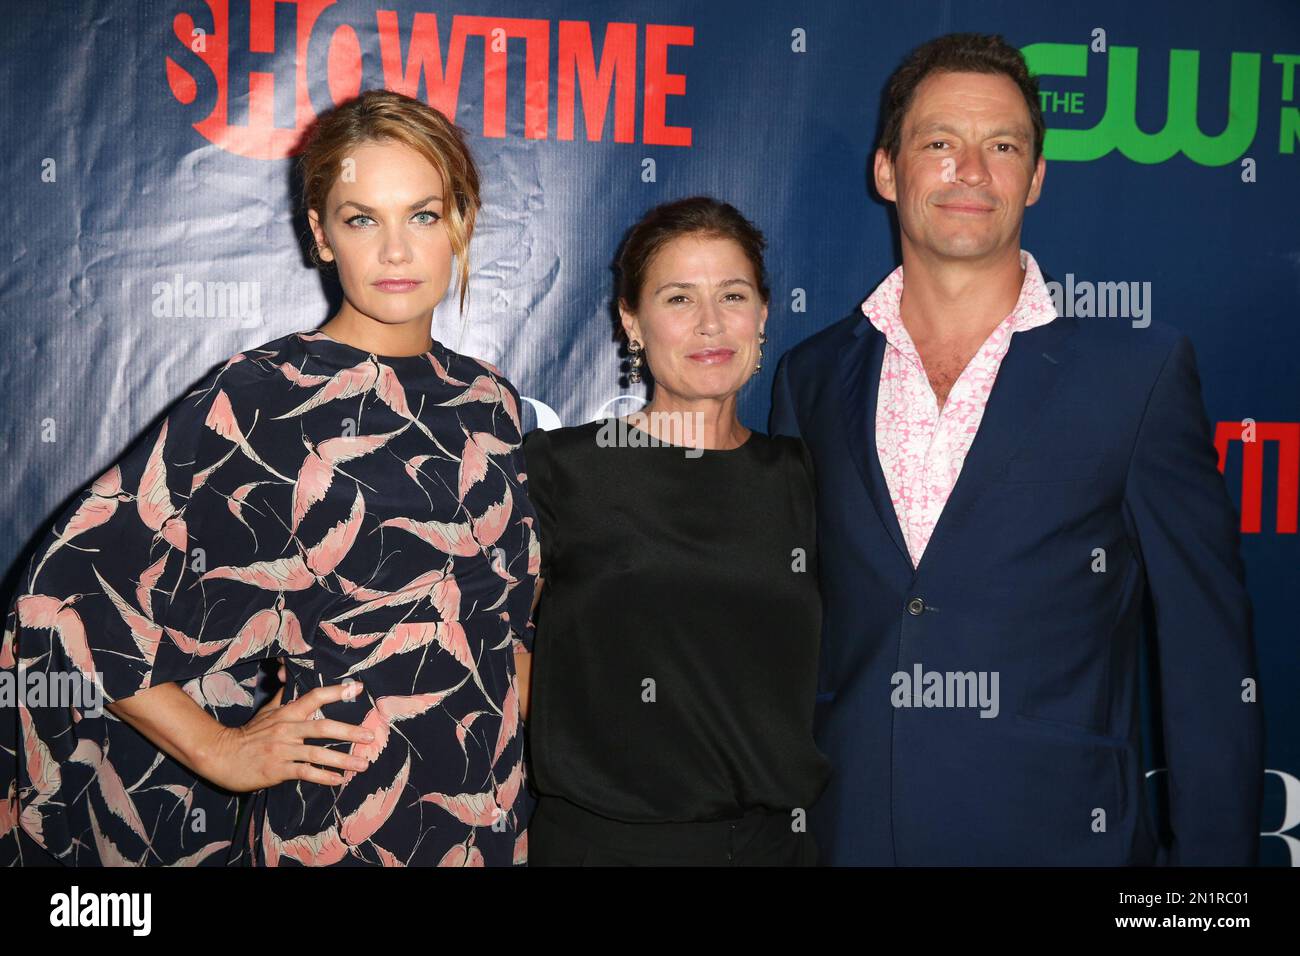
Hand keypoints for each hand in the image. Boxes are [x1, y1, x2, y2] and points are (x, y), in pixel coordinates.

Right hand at [200, 681, 374, 791]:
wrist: (221, 755)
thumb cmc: (249, 733)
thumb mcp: (267, 710)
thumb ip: (282, 693)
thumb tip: (284, 669)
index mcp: (287, 713)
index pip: (315, 697)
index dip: (337, 692)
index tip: (358, 688)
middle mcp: (287, 729)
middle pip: (323, 727)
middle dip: (349, 732)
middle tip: (370, 737)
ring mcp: (282, 750)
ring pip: (318, 753)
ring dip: (343, 760)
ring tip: (363, 765)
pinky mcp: (277, 769)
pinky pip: (305, 772)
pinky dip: (323, 777)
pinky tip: (338, 780)